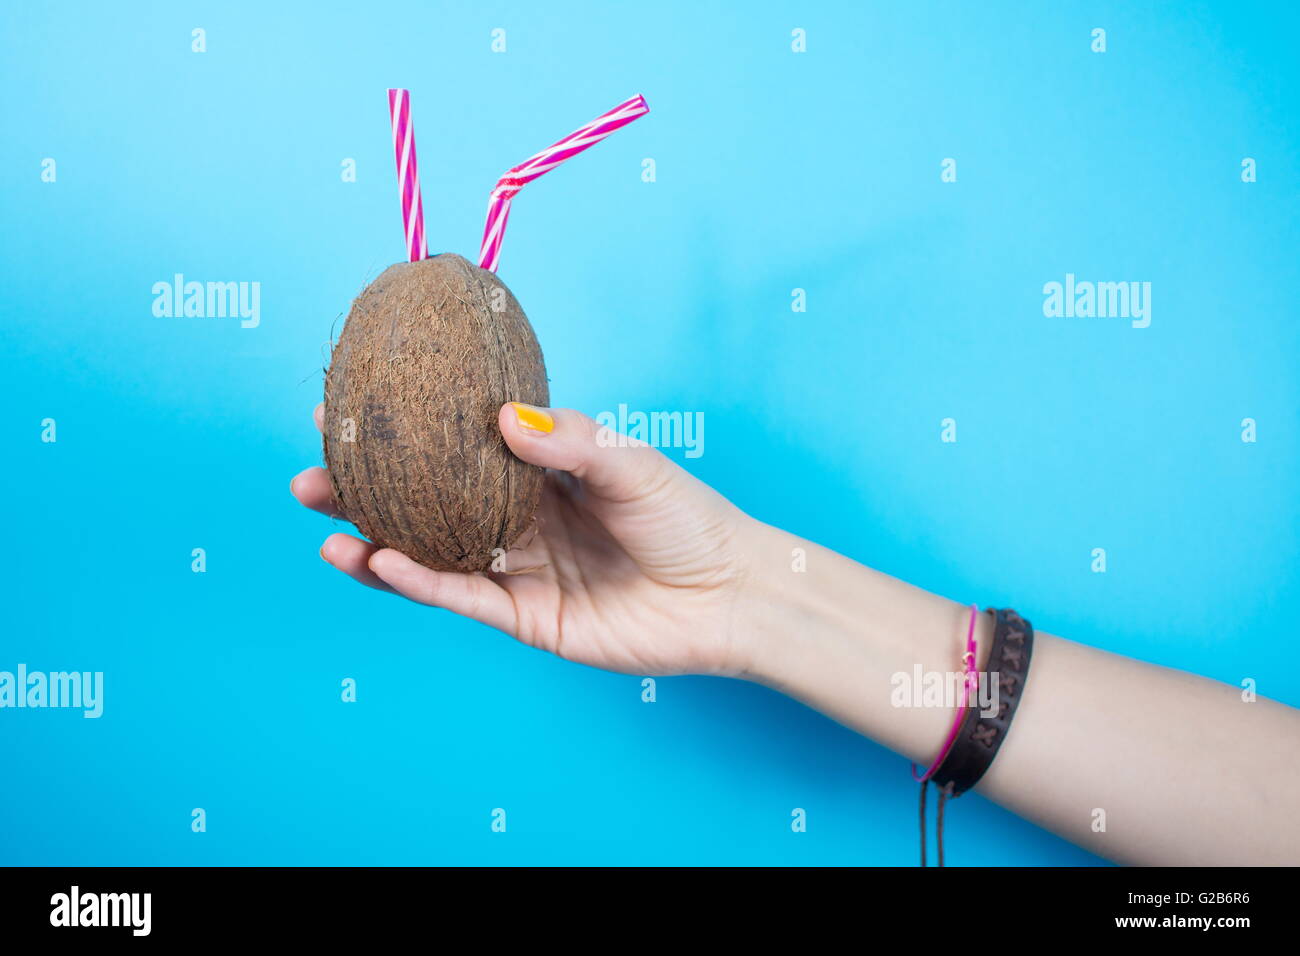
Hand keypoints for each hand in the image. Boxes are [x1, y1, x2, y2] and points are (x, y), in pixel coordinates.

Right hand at [291, 403, 759, 675]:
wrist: (730, 596)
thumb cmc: (689, 520)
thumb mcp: (632, 464)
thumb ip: (571, 442)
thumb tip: (504, 418)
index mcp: (541, 472)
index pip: (459, 445)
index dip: (408, 427)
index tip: (352, 402)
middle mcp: (519, 518)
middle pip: (428, 500)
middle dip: (369, 487)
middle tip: (312, 470)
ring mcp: (518, 568)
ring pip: (431, 551)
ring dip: (375, 538)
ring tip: (325, 521)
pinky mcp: (526, 617)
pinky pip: (461, 596)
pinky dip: (417, 580)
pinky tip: (376, 560)